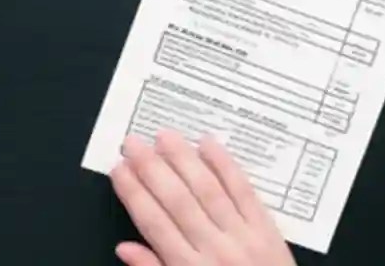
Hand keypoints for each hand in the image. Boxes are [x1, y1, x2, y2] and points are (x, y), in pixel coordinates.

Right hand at [110, 131, 295, 265]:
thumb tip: (124, 247)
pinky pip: (244, 191)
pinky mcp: (266, 229)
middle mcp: (213, 249)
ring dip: (183, 159)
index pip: (154, 224)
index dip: (133, 193)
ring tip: (164, 135)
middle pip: (177, 201)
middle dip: (151, 169)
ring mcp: (242, 236)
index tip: (118, 168)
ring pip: (207, 190)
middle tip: (132, 142)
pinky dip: (225, 166)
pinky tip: (208, 144)